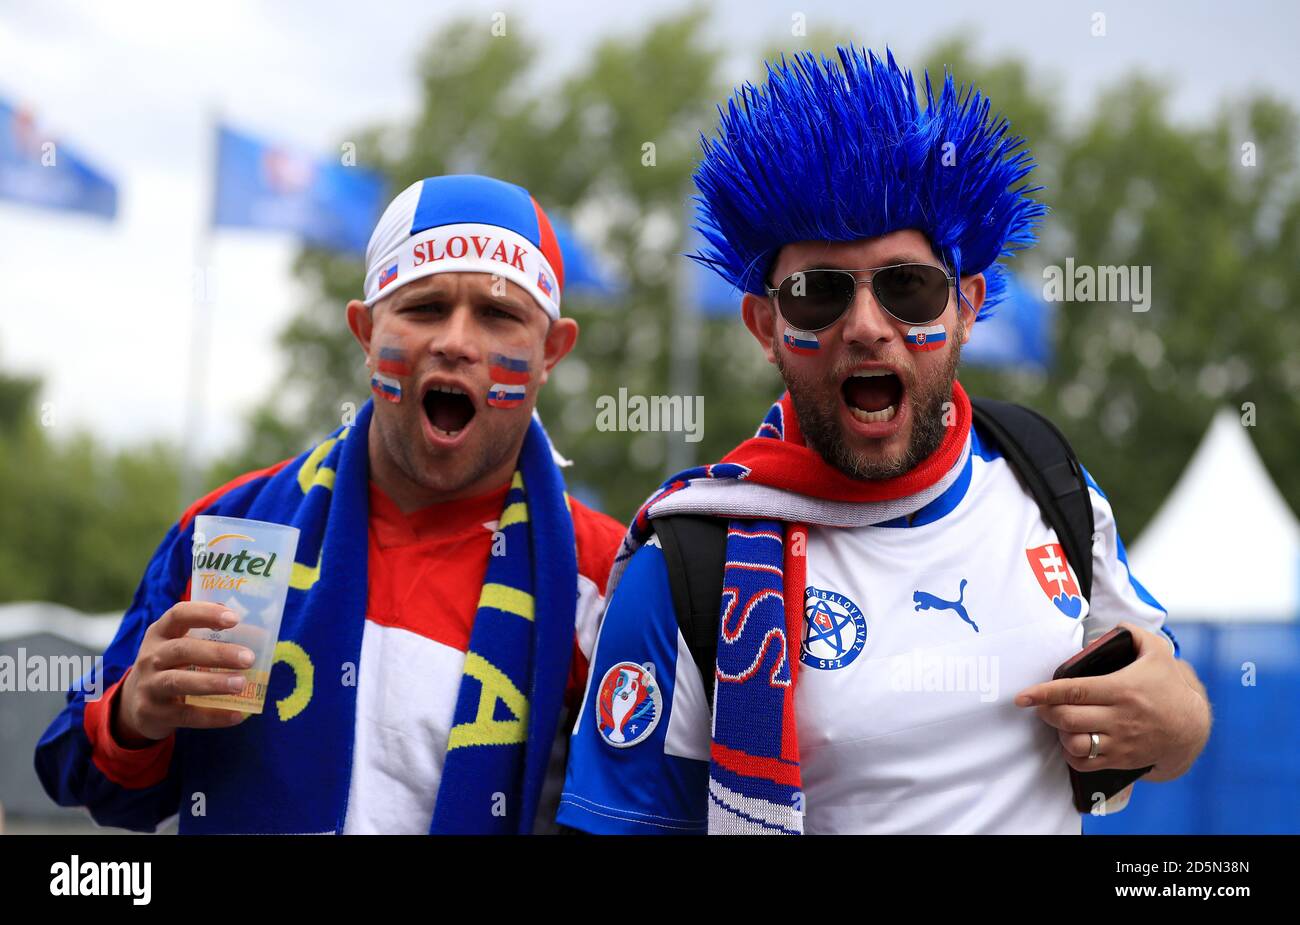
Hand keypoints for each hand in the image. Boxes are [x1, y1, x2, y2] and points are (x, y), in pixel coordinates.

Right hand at [115, 601, 255, 744]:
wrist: (136, 705)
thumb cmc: (171, 667)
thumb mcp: (179, 647)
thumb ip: (208, 638)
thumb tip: (258, 635)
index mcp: (160, 633)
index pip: (179, 615)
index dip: (205, 613)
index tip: (235, 618)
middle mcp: (150, 657)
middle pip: (182, 650)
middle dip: (217, 653)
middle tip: (248, 658)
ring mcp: (149, 686)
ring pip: (179, 681)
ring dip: (213, 683)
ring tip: (241, 684)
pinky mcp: (153, 713)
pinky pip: (185, 715)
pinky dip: (212, 716)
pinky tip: (236, 715)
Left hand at [1014, 622, 1210, 780]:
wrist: (1191, 727)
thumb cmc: (1168, 685)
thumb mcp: (1156, 651)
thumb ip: (1131, 633)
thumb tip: (1106, 630)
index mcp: (1122, 689)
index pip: (1074, 692)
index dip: (1044, 694)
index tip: (1022, 696)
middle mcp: (1119, 718)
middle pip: (1068, 719)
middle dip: (1046, 712)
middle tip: (1040, 704)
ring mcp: (1120, 742)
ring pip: (1075, 744)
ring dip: (1058, 734)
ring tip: (1058, 722)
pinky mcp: (1121, 760)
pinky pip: (1086, 764)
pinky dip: (1071, 754)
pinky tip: (1070, 741)